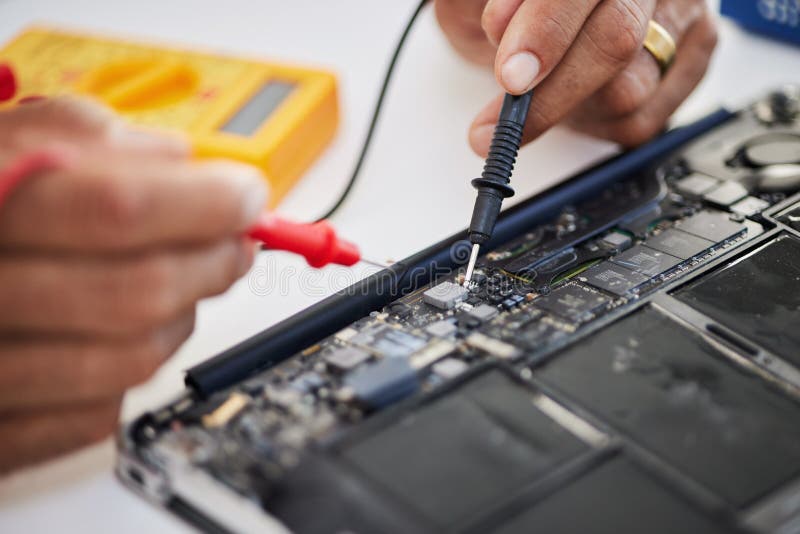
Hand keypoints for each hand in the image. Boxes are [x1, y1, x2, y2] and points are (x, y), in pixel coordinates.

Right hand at [0, 97, 266, 471]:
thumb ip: (84, 140)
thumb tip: (181, 163)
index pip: (117, 207)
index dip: (204, 204)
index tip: (247, 198)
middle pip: (137, 291)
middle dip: (213, 262)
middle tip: (236, 242)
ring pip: (129, 360)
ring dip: (180, 317)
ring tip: (182, 283)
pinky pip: (95, 412)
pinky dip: (129, 368)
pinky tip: (117, 331)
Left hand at [435, 0, 716, 153]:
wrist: (535, 13)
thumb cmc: (509, 3)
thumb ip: (486, 1)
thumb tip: (501, 24)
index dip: (546, 32)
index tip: (512, 76)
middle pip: (616, 40)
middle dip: (552, 93)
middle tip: (506, 122)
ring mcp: (682, 14)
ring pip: (628, 89)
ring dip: (568, 110)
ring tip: (535, 100)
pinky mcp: (693, 57)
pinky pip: (641, 120)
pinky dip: (595, 125)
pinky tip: (574, 103)